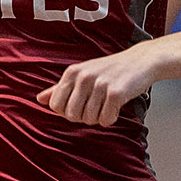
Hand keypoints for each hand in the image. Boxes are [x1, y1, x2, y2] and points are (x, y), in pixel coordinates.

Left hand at [36, 44, 158, 125]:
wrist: (141, 61)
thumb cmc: (110, 70)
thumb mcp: (82, 74)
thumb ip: (60, 88)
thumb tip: (39, 99)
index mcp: (72, 72)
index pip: (56, 106)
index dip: (67, 112)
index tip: (80, 105)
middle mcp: (83, 77)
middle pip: (71, 115)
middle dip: (83, 117)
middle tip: (96, 106)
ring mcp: (99, 84)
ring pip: (88, 119)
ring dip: (99, 117)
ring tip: (107, 104)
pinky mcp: (116, 93)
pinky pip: (105, 120)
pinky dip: (111, 118)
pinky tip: (117, 106)